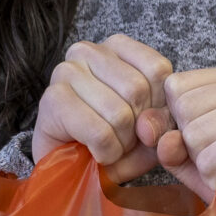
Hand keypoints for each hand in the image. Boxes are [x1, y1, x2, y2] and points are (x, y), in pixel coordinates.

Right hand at [33, 35, 172, 183]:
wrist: (72, 169)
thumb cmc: (114, 141)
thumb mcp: (151, 128)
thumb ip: (163, 121)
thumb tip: (149, 123)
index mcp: (116, 47)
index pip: (157, 69)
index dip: (159, 106)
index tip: (144, 122)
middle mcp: (88, 51)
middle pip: (138, 89)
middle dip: (138, 128)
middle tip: (123, 138)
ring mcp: (66, 72)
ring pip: (119, 113)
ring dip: (121, 144)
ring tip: (108, 146)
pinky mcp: (52, 99)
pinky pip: (99, 133)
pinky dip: (106, 153)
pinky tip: (96, 153)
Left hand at [156, 65, 215, 203]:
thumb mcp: (189, 151)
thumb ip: (163, 136)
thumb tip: (146, 127)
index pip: (175, 86)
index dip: (180, 123)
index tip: (210, 139)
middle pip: (183, 108)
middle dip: (193, 144)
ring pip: (194, 135)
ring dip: (205, 162)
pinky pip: (209, 159)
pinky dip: (214, 177)